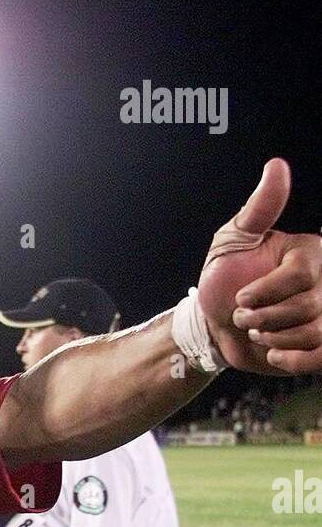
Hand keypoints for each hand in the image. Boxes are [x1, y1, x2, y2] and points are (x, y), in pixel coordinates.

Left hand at [198, 158, 321, 373]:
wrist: (215, 324)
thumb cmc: (225, 277)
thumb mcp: (234, 240)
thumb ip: (259, 209)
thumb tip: (276, 167)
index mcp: (310, 254)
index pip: (300, 276)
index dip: (264, 291)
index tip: (240, 296)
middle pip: (306, 307)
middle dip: (263, 317)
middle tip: (244, 315)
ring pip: (312, 333)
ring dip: (272, 338)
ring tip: (257, 330)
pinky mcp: (318, 345)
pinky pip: (321, 357)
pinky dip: (294, 360)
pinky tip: (274, 353)